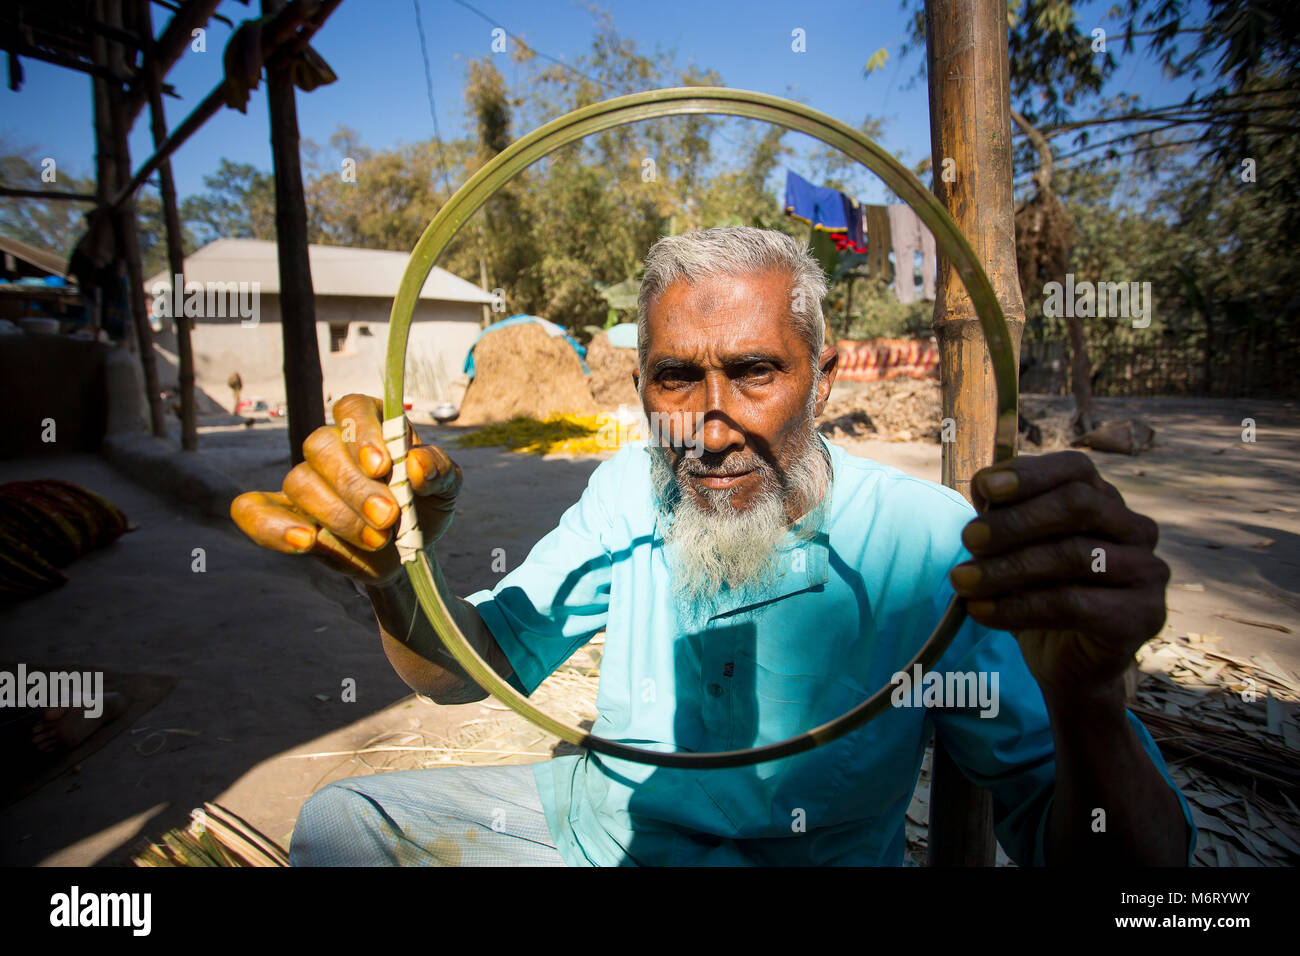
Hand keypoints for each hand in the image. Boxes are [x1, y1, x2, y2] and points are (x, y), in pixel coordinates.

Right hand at [230, 394, 461, 582]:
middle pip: (321, 446)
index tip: (382, 466)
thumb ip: (437, 470)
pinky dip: (271, 526)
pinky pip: (254, 510)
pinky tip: (305, 542)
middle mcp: (332, 449)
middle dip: (354, 485)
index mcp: (370, 426)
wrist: (408, 555)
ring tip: (377, 540)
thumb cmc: (423, 508)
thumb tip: (415, 464)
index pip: (352, 408)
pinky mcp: (284, 515)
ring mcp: (305, 482)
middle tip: (387, 517)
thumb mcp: (446, 488)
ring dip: (337, 514)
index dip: (362, 433)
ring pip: (299, 481)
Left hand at [948, 450, 1169, 700]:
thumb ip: (1005, 514)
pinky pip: (1074, 605)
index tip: (986, 488)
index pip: (1076, 469)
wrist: (1070, 661)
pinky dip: (1019, 607)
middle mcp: (1135, 529)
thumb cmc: (1041, 592)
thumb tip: (985, 487)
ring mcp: (1147, 571)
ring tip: (963, 581)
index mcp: (1106, 501)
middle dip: (1015, 521)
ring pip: (1073, 555)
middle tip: (968, 539)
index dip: (1031, 474)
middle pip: (1078, 505)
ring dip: (1008, 568)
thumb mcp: (1015, 547)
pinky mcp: (1144, 615)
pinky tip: (981, 611)